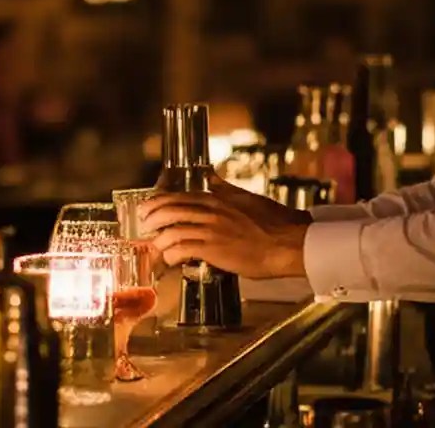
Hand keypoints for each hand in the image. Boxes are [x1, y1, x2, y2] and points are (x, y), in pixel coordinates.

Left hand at [138, 182, 311, 278]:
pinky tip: (172, 258)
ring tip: (157, 246)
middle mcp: (211, 211)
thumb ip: (224, 187)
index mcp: (217, 199)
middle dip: (152, 218)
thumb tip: (211, 175)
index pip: (179, 196)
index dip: (159, 202)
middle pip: (170, 211)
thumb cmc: (273, 223)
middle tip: (144, 225)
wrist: (289, 243)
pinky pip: (183, 249)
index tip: (149, 208)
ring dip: (160, 239)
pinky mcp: (213, 249)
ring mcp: (211, 230)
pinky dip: (172, 254)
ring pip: (173, 230)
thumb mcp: (245, 197)